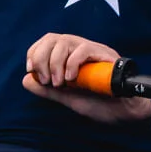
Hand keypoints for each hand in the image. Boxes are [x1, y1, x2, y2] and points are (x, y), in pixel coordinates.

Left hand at [21, 33, 150, 126]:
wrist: (124, 113)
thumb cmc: (100, 104)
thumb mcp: (68, 97)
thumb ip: (48, 90)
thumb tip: (26, 80)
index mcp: (71, 57)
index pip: (47, 41)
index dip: (34, 52)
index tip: (31, 70)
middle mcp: (80, 50)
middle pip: (52, 38)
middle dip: (41, 59)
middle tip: (47, 81)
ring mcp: (94, 50)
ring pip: (65, 41)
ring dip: (56, 63)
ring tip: (60, 83)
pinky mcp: (106, 55)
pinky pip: (84, 49)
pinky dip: (72, 63)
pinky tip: (72, 79)